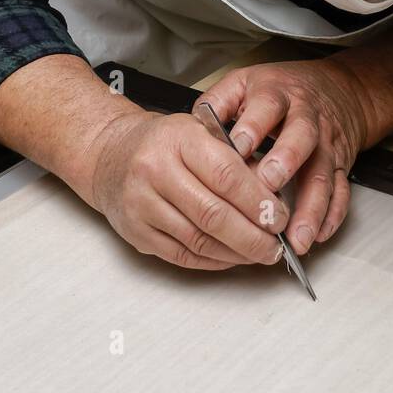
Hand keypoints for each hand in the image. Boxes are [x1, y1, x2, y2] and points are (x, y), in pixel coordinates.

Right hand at [89, 109, 288, 270]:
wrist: (111, 155)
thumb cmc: (164, 143)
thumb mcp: (200, 132)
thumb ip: (236, 158)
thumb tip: (275, 199)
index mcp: (179, 138)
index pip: (227, 174)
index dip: (259, 202)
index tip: (281, 216)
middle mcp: (155, 170)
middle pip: (214, 214)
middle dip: (253, 236)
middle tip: (276, 245)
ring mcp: (142, 204)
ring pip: (199, 240)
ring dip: (236, 252)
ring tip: (260, 253)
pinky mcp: (136, 232)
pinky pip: (182, 255)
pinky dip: (214, 260)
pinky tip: (232, 256)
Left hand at [197, 58, 370, 256]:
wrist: (334, 88)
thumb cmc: (281, 91)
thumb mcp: (245, 82)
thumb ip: (218, 101)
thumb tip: (193, 125)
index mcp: (277, 95)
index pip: (267, 106)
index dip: (253, 127)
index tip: (238, 148)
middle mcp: (306, 117)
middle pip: (302, 137)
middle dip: (286, 161)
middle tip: (269, 186)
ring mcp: (326, 143)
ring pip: (323, 173)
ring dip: (311, 206)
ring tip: (295, 235)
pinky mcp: (341, 164)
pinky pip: (341, 191)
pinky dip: (332, 215)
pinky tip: (319, 235)